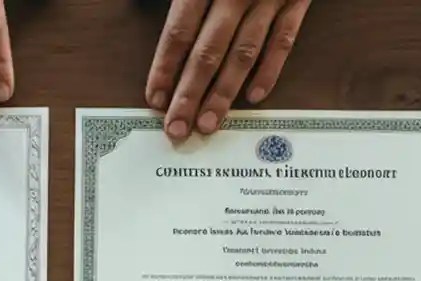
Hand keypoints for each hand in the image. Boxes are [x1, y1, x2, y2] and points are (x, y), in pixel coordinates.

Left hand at [147, 0, 311, 139]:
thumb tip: (136, 4)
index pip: (179, 31)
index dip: (164, 68)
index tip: (155, 98)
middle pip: (208, 51)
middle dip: (190, 94)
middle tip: (177, 128)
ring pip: (244, 53)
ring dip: (225, 93)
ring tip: (210, 123)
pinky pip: (284, 40)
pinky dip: (270, 71)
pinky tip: (253, 97)